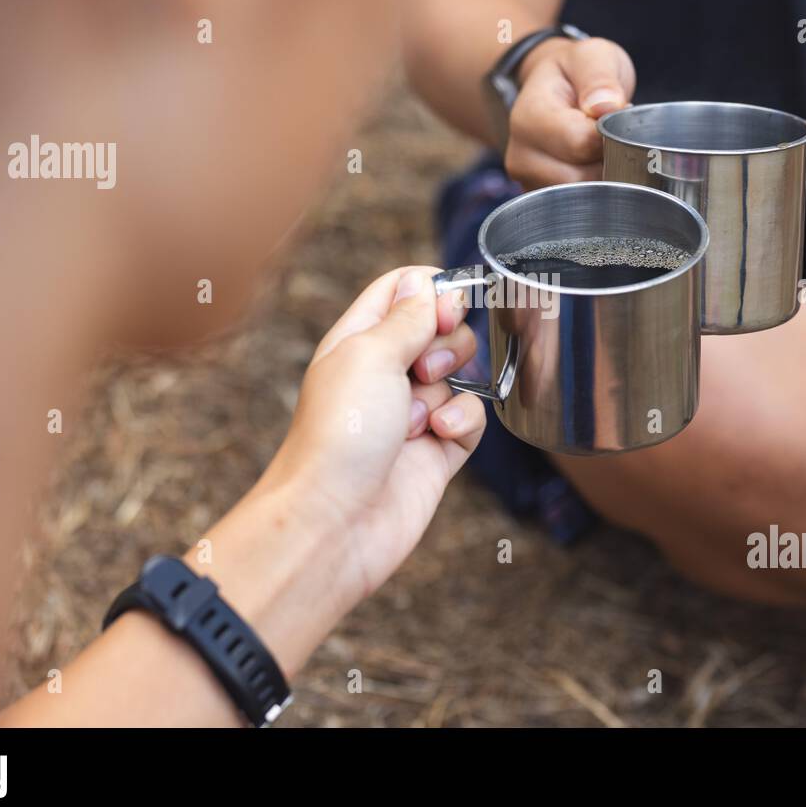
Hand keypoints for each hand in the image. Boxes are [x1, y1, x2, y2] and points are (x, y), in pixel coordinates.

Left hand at [268, 266, 485, 608]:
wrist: (335, 522)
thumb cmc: (338, 435)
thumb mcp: (369, 354)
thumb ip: (407, 316)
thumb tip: (427, 284)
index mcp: (357, 341)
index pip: (401, 291)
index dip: (431, 289)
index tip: (447, 305)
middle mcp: (384, 374)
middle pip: (439, 330)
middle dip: (446, 342)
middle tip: (424, 367)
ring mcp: (412, 413)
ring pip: (459, 375)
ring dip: (446, 389)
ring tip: (417, 417)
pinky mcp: (437, 451)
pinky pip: (470, 417)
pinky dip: (461, 422)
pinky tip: (436, 437)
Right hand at [504, 36, 635, 188]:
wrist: (554, 89)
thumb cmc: (575, 72)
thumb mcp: (592, 56)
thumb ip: (599, 76)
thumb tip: (605, 106)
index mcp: (529, 118)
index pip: (581, 143)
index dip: (612, 134)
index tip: (620, 114)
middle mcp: (521, 156)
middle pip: (582, 180)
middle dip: (611, 160)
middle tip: (616, 133)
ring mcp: (528, 182)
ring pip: (584, 198)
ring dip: (606, 176)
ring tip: (603, 146)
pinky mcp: (541, 199)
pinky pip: (580, 207)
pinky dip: (597, 189)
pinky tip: (595, 163)